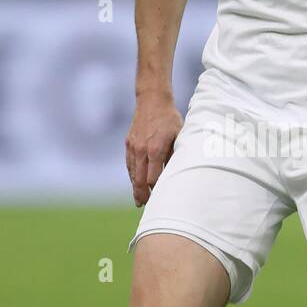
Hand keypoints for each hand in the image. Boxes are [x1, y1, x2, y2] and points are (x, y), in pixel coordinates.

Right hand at [126, 90, 182, 205]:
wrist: (152, 100)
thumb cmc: (169, 118)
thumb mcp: (178, 135)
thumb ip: (175, 154)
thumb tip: (177, 173)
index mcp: (156, 149)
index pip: (153, 178)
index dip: (156, 190)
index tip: (160, 198)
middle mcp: (142, 150)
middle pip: (139, 180)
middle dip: (142, 195)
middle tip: (145, 206)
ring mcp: (133, 147)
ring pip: (132, 173)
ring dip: (135, 188)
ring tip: (139, 200)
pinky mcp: (128, 144)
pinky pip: (129, 164)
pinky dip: (132, 175)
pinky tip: (135, 183)